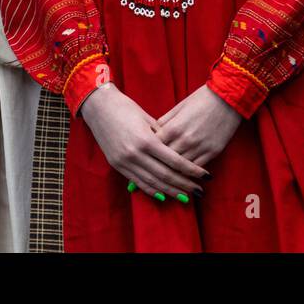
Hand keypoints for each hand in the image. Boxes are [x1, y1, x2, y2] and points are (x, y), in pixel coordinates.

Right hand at [80, 85, 208, 199]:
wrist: (98, 107)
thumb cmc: (125, 107)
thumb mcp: (147, 118)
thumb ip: (162, 135)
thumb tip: (179, 150)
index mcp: (146, 139)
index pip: (174, 161)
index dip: (191, 171)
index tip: (205, 176)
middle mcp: (135, 154)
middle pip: (165, 175)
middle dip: (184, 184)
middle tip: (200, 191)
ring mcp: (124, 161)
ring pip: (152, 182)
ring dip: (170, 191)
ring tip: (185, 197)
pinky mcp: (116, 165)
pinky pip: (137, 182)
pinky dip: (151, 190)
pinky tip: (163, 195)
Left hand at [155, 85, 242, 167]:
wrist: (227, 98)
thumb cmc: (201, 99)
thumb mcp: (179, 107)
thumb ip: (164, 121)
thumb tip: (153, 132)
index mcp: (174, 128)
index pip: (155, 146)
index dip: (150, 149)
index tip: (149, 152)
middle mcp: (185, 140)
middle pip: (166, 160)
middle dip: (161, 162)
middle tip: (156, 165)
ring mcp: (199, 148)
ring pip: (181, 168)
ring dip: (175, 170)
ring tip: (169, 172)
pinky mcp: (212, 152)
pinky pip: (197, 169)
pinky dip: (190, 172)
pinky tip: (185, 172)